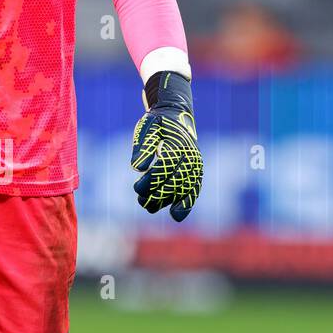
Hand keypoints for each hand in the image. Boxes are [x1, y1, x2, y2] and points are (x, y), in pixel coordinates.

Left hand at [131, 71, 202, 221]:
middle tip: (140, 200)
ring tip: (148, 206)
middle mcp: (190, 156)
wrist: (176, 117)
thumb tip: (137, 168)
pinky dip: (187, 203)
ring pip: (184, 188)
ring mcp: (195, 166)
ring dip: (167, 200)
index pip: (165, 164)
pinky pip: (194, 190)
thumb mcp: (146, 128)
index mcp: (177, 142)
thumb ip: (142, 146)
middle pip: (176, 179)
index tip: (136, 187)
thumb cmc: (158, 124)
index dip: (152, 179)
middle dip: (157, 192)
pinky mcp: (196, 173)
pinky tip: (176, 215)